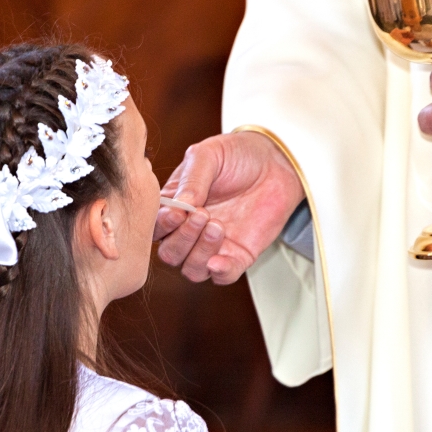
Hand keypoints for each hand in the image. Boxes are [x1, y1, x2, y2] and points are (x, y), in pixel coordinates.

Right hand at [155, 132, 304, 284]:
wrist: (275, 160)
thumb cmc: (237, 155)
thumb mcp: (208, 155)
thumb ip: (191, 180)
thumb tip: (179, 206)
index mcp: (175, 206)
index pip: (156, 227)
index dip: (163, 225)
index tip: (178, 213)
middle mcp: (190, 230)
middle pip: (170, 253)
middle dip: (183, 238)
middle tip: (203, 215)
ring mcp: (213, 245)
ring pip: (192, 270)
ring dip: (200, 254)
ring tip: (217, 226)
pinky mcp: (238, 255)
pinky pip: (222, 276)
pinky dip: (218, 273)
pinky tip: (219, 260)